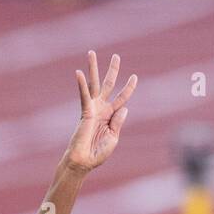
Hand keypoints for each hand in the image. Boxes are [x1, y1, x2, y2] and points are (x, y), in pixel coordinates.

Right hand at [64, 50, 136, 172]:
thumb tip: (125, 108)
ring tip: (91, 53)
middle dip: (113, 70)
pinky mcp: (85, 112)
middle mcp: (102, 108)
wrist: (84, 161)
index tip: (134, 76)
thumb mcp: (113, 138)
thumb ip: (118, 122)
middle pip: (109, 85)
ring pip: (94, 84)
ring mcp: (93, 108)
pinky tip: (79, 72)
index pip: (122, 98)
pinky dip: (81, 84)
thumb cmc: (98, 153)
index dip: (129, 88)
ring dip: (93, 68)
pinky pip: (84, 95)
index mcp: (111, 116)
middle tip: (116, 56)